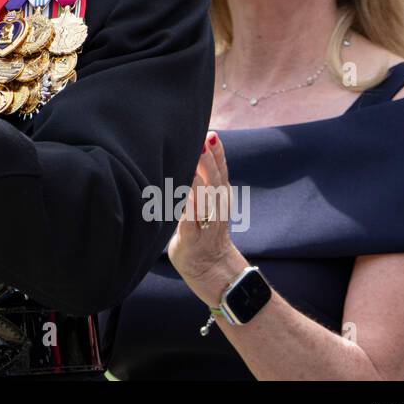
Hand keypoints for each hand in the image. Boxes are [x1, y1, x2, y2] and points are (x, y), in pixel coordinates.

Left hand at [168, 131, 247, 306]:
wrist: (212, 269)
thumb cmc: (203, 230)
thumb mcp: (208, 203)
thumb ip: (204, 180)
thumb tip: (194, 151)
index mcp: (220, 197)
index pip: (221, 171)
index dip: (217, 153)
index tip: (211, 133)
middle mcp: (216, 209)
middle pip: (215, 181)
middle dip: (209, 161)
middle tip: (203, 140)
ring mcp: (206, 224)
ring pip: (204, 201)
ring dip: (199, 182)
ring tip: (193, 164)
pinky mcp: (191, 239)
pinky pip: (189, 223)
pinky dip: (187, 210)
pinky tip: (182, 197)